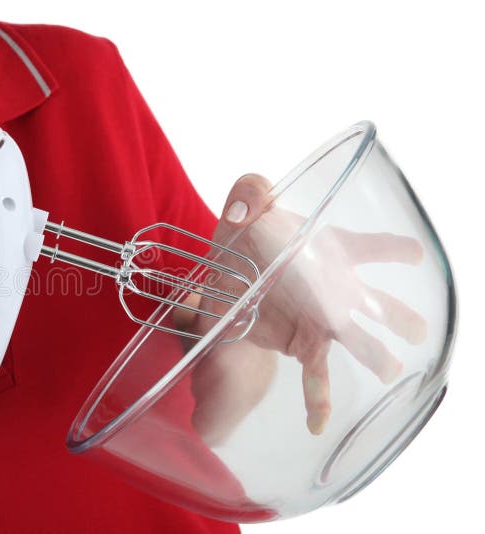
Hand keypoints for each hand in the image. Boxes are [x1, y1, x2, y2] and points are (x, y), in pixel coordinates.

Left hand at [189, 174, 425, 436]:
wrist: (225, 279)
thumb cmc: (245, 241)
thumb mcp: (242, 213)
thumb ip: (249, 193)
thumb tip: (250, 203)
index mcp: (325, 250)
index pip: (364, 247)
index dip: (389, 248)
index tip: (414, 254)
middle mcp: (331, 286)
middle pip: (372, 301)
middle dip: (396, 315)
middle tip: (417, 330)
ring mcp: (320, 318)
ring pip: (354, 338)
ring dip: (372, 354)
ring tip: (390, 371)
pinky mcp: (301, 343)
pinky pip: (315, 372)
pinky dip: (319, 397)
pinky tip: (319, 422)